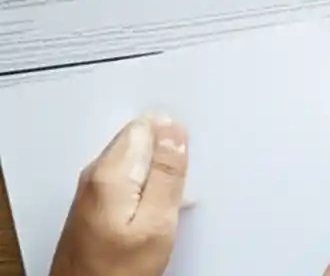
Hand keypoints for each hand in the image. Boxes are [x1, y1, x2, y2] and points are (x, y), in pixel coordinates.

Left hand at [51, 115, 188, 275]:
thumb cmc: (116, 272)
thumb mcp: (157, 224)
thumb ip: (167, 174)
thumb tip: (174, 131)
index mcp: (110, 174)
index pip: (147, 126)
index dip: (172, 142)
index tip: (179, 171)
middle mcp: (95, 175)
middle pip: (140, 141)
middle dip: (164, 159)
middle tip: (171, 195)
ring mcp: (92, 189)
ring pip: (136, 160)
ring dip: (155, 177)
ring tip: (159, 211)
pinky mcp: (95, 202)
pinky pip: (128, 179)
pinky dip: (144, 191)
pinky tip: (147, 217)